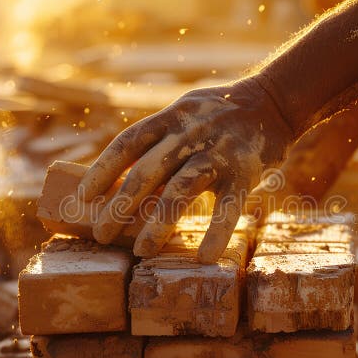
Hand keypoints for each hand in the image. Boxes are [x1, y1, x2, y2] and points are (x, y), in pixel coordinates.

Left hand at [79, 77, 294, 262]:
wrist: (274, 101)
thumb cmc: (220, 116)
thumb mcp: (185, 116)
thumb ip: (159, 144)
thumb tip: (124, 186)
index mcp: (170, 118)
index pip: (128, 143)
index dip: (102, 170)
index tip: (83, 197)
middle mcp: (189, 133)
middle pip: (148, 170)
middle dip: (121, 205)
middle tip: (101, 235)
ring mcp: (218, 152)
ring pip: (181, 189)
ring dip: (158, 222)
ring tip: (141, 250)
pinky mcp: (245, 171)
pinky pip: (229, 206)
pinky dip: (216, 232)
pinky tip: (203, 257)